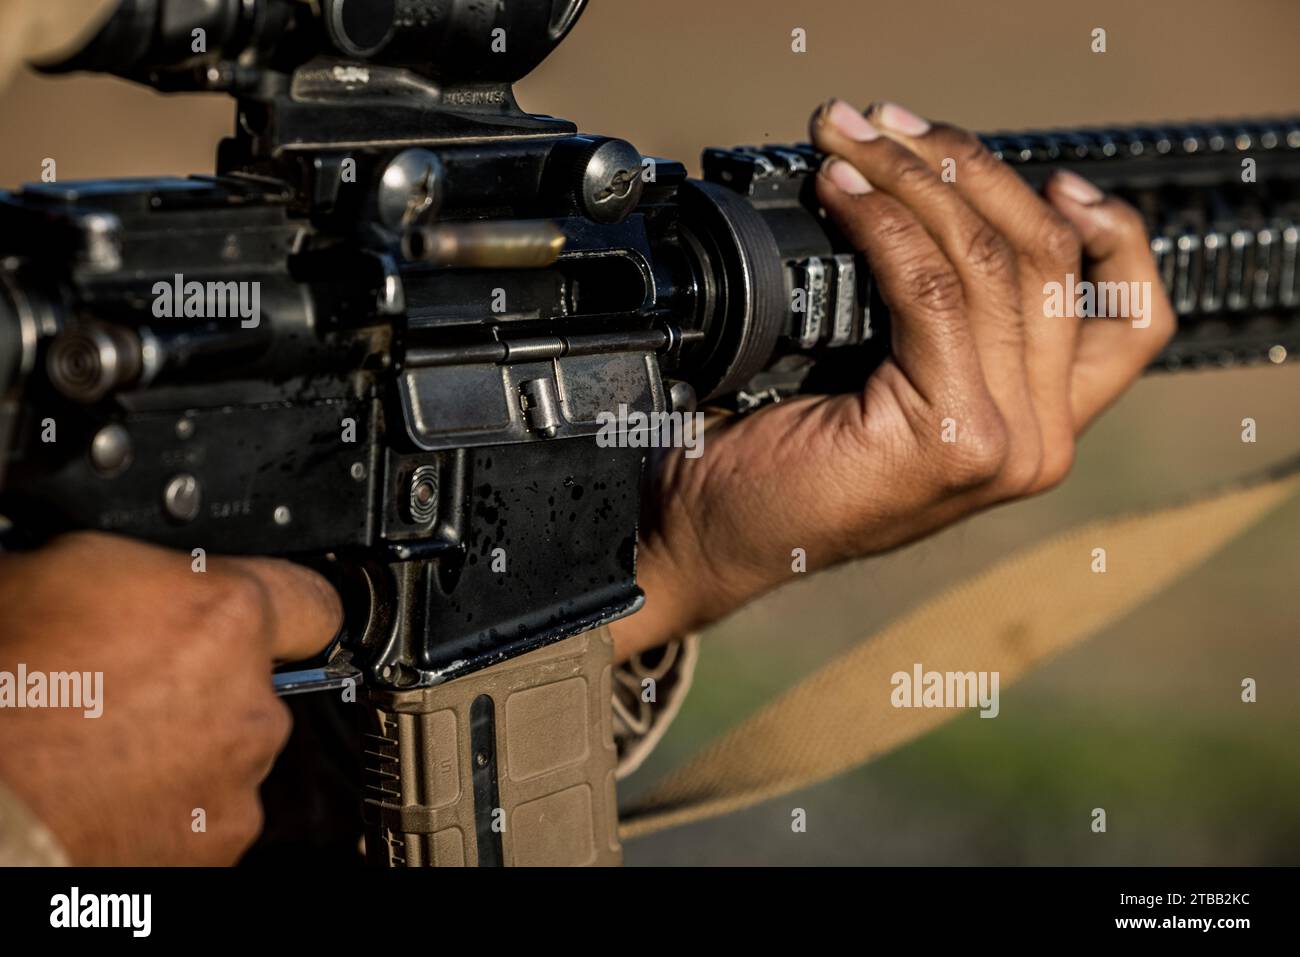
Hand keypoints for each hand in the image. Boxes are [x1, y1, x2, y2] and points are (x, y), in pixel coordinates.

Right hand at [0, 532, 339, 863]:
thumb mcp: (50, 576)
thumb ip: (133, 571)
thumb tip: (134, 570)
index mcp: (225, 618)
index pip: (312, 600)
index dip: (284, 605)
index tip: (273, 616)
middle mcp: (251, 699)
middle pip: (257, 679)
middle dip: (206, 680)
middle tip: (131, 684)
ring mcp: (237, 778)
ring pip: (233, 746)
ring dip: (189, 742)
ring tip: (106, 742)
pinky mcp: (216, 841)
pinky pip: (210, 809)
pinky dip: (174, 803)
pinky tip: (110, 788)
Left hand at [611, 99, 1173, 659]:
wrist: (714, 534)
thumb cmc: (782, 460)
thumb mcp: (894, 381)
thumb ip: (954, 324)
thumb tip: (953, 202)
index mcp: (1041, 428)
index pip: (1122, 312)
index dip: (1105, 229)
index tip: (1049, 173)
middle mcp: (1039, 442)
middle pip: (1048, 264)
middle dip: (968, 171)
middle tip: (888, 125)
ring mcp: (1004, 444)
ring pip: (988, 265)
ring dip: (915, 181)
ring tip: (851, 141)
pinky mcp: (952, 436)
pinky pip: (929, 291)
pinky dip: (882, 224)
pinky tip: (840, 192)